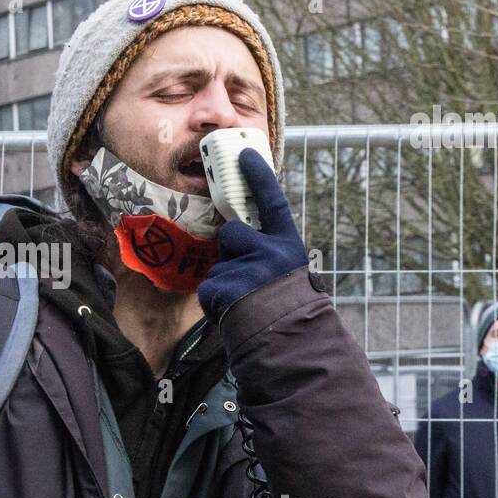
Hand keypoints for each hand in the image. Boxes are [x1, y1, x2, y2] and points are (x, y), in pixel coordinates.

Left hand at [197, 148, 307, 321]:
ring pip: (218, 262)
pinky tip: (233, 310)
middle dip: (230, 250)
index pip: (273, 203)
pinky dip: (215, 299)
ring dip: (225, 278)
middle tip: (247, 274)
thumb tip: (236, 231)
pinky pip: (209, 285)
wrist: (287, 342)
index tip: (245, 154)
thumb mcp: (284, 270)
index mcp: (288, 245)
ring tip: (245, 298)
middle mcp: (272, 253)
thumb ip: (265, 248)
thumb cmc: (283, 305)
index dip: (259, 178)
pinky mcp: (227, 289)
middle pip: (231, 233)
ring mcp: (250, 270)